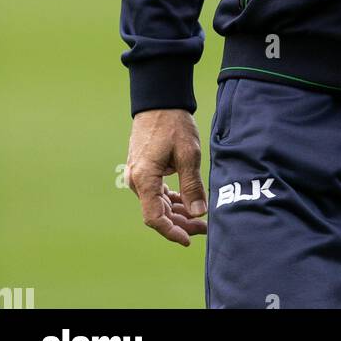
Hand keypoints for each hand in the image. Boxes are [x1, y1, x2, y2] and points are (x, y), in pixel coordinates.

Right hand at [125, 109, 207, 245]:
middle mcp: (136, 180)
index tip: (188, 239)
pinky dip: (171, 200)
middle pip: (157, 213)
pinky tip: (187, 203)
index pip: (154, 217)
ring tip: (200, 218)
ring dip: (177, 212)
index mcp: (144, 178)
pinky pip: (156, 192)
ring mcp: (138, 176)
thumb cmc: (173, 124)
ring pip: (157, 204)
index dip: (171, 232)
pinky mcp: (144, 170)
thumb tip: (199, 213)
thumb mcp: (188, 154)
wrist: (159, 101)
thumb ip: (192, 185)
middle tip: (204, 227)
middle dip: (180, 223)